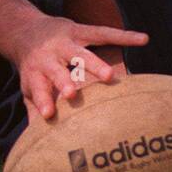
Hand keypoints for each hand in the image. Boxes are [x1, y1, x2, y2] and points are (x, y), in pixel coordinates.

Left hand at [5, 14, 147, 120]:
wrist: (28, 32)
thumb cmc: (35, 69)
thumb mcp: (30, 89)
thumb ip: (36, 111)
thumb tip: (38, 141)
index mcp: (36, 74)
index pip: (39, 90)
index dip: (43, 101)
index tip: (48, 115)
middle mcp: (48, 57)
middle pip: (56, 70)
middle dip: (64, 81)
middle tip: (72, 94)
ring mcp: (65, 42)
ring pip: (81, 53)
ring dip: (94, 64)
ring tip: (110, 76)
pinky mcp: (80, 30)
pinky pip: (103, 33)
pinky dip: (124, 36)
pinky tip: (143, 40)